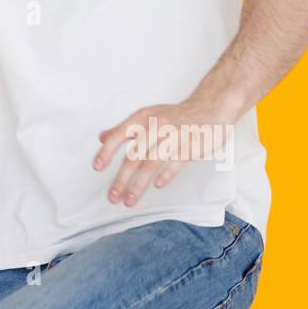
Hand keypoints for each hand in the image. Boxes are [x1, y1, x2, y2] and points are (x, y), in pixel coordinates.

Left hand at [91, 98, 236, 207]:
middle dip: (121, 179)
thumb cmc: (176, 115)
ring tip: (129, 200)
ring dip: (139, 185)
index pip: (119, 135)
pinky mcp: (191, 146)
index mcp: (142, 118)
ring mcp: (174, 136)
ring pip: (152, 163)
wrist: (210, 107)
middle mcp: (156, 126)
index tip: (97, 167)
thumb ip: (124, 128)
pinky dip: (166, 175)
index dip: (107, 152)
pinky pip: (176, 162)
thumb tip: (101, 137)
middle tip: (112, 196)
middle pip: (134, 156)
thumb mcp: (147, 115)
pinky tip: (157, 186)